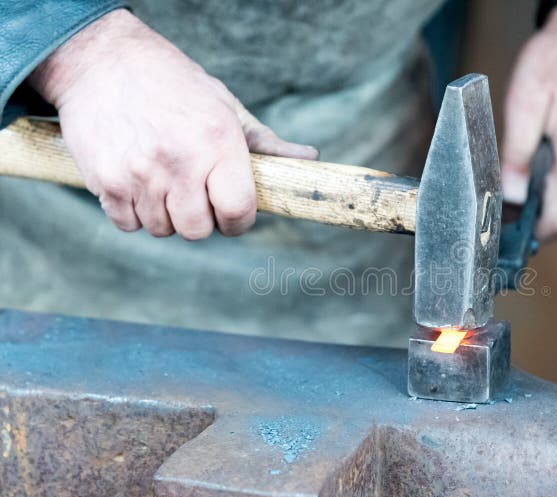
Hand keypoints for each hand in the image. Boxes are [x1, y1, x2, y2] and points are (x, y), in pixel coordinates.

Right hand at [28, 9, 317, 239]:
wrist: (101, 59)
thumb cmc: (172, 83)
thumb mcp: (223, 105)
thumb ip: (263, 143)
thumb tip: (308, 159)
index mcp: (217, 142)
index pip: (239, 210)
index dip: (239, 221)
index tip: (233, 215)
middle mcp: (180, 162)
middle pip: (198, 230)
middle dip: (202, 219)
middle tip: (196, 195)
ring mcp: (139, 174)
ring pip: (163, 229)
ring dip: (167, 215)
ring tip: (164, 180)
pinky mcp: (106, 181)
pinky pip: (129, 224)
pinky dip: (135, 212)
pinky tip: (138, 182)